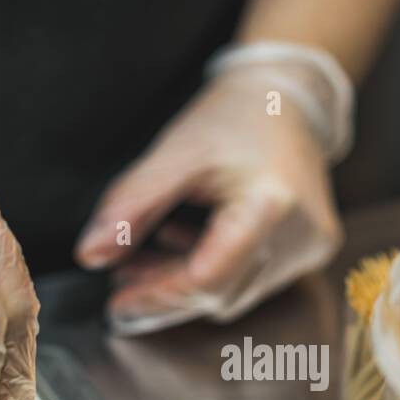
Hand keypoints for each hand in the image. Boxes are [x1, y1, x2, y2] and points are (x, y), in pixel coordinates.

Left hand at [75, 66, 343, 333]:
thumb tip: (91, 255)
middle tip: (121, 286)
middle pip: (221, 293)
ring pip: (235, 292)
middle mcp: (298, 236)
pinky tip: (177, 246)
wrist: (291, 96)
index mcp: (269, 206)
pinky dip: (212, 273)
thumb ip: (131, 205)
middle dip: (166, 294)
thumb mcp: (175, 153)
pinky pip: (251, 278)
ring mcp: (308, 248)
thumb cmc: (235, 117)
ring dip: (185, 285)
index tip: (119, 302)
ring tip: (140, 263)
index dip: (159, 294)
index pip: (209, 276)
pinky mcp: (308, 250)